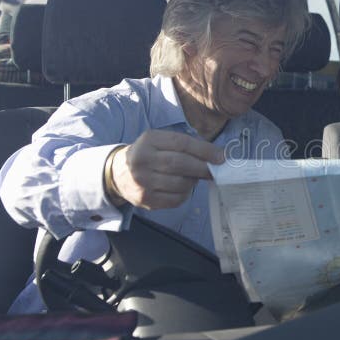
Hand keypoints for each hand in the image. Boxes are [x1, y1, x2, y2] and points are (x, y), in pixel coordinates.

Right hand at [110, 130, 224, 209]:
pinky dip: (185, 194)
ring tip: (193, 177)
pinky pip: (175, 199)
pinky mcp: (145, 199)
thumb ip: (186, 145)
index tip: (220, 157)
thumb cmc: (149, 154)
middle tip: (215, 170)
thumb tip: (217, 156)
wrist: (118, 173)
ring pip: (180, 183)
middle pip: (180, 163)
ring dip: (193, 181)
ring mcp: (142, 181)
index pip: (181, 143)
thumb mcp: (161, 141)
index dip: (204, 150)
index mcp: (149, 140)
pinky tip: (183, 188)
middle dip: (202, 167)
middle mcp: (143, 160)